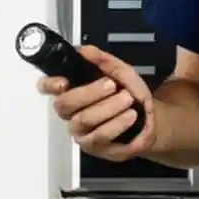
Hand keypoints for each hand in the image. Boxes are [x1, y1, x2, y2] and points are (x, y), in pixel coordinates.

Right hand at [37, 45, 157, 161]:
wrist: (151, 120)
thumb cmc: (129, 94)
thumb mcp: (122, 73)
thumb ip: (104, 61)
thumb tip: (84, 50)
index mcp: (72, 91)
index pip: (47, 87)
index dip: (49, 84)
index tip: (63, 81)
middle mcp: (71, 113)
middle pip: (64, 104)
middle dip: (88, 93)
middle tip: (111, 85)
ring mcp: (81, 132)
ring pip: (83, 120)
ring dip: (107, 108)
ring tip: (128, 99)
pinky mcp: (95, 148)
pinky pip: (99, 137)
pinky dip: (117, 124)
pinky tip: (131, 116)